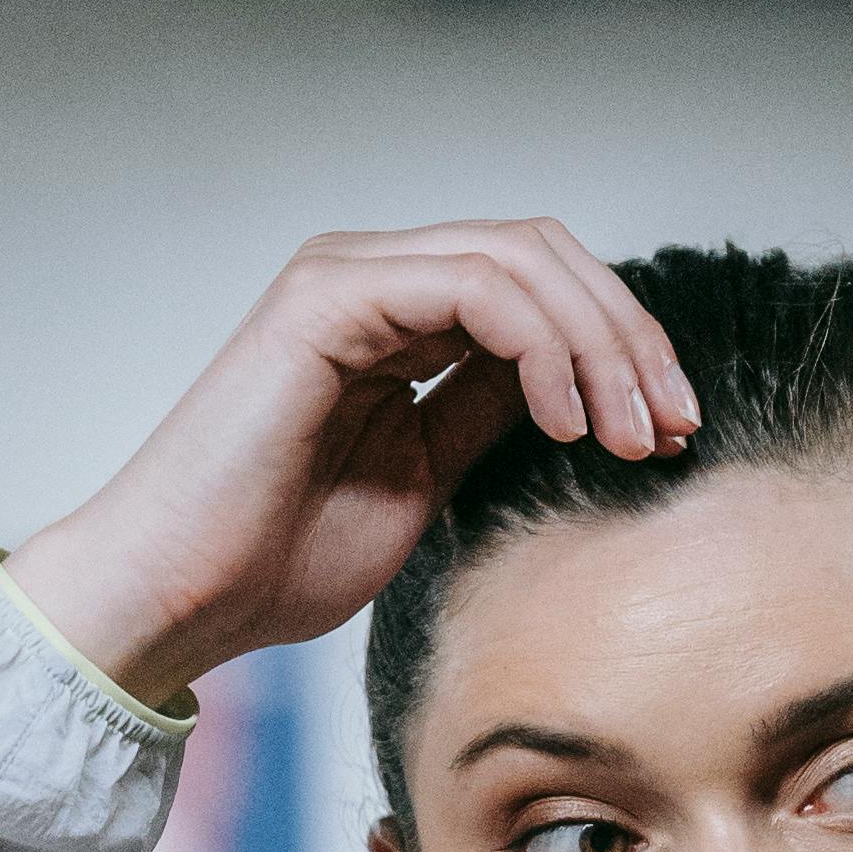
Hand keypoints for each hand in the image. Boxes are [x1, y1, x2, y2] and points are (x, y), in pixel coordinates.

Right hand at [3, 223, 699, 715]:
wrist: (178, 598)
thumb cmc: (274, 560)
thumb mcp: (422, 480)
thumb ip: (484, 415)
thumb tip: (577, 388)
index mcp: (396, 319)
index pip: (542, 288)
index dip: (622, 350)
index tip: (673, 435)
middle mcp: (375, 278)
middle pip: (547, 253)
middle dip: (630, 338)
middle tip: (674, 427)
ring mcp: (350, 276)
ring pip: (523, 257)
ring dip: (599, 343)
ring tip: (629, 431)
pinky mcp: (329, 295)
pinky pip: (475, 287)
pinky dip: (542, 343)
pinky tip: (561, 417)